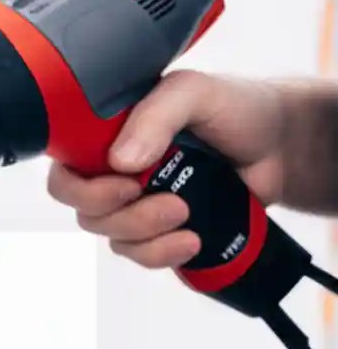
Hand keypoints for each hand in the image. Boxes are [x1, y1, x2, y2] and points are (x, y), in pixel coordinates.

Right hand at [47, 70, 287, 268]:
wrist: (283, 146)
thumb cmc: (236, 109)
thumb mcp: (193, 92)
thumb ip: (156, 115)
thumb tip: (121, 161)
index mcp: (107, 137)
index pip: (64, 170)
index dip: (79, 188)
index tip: (123, 185)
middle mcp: (114, 173)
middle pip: (85, 212)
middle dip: (123, 216)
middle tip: (170, 203)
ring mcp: (137, 205)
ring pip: (113, 238)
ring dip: (146, 236)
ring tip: (187, 217)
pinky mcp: (161, 232)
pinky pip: (141, 256)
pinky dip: (161, 254)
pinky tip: (190, 241)